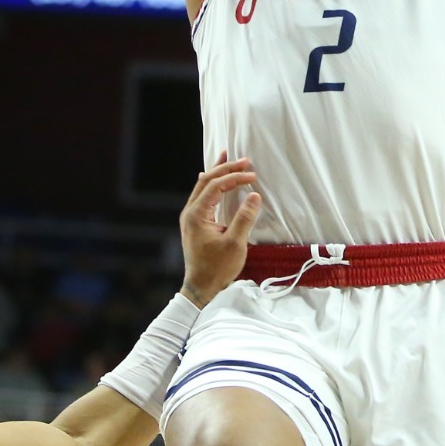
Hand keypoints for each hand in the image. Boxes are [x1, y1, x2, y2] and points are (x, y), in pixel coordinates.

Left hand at [180, 154, 261, 306]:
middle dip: (225, 169)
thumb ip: (244, 218)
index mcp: (197, 214)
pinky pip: (203, 196)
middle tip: (244, 160)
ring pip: (203, 186)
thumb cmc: (217, 268)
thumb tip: (254, 195)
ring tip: (228, 158)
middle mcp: (190, 212)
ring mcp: (190, 217)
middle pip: (206, 181)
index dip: (234, 177)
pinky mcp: (195, 223)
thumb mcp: (235, 244)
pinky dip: (213, 185)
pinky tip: (215, 179)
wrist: (200, 287)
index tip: (252, 175)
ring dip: (218, 173)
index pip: (216, 186)